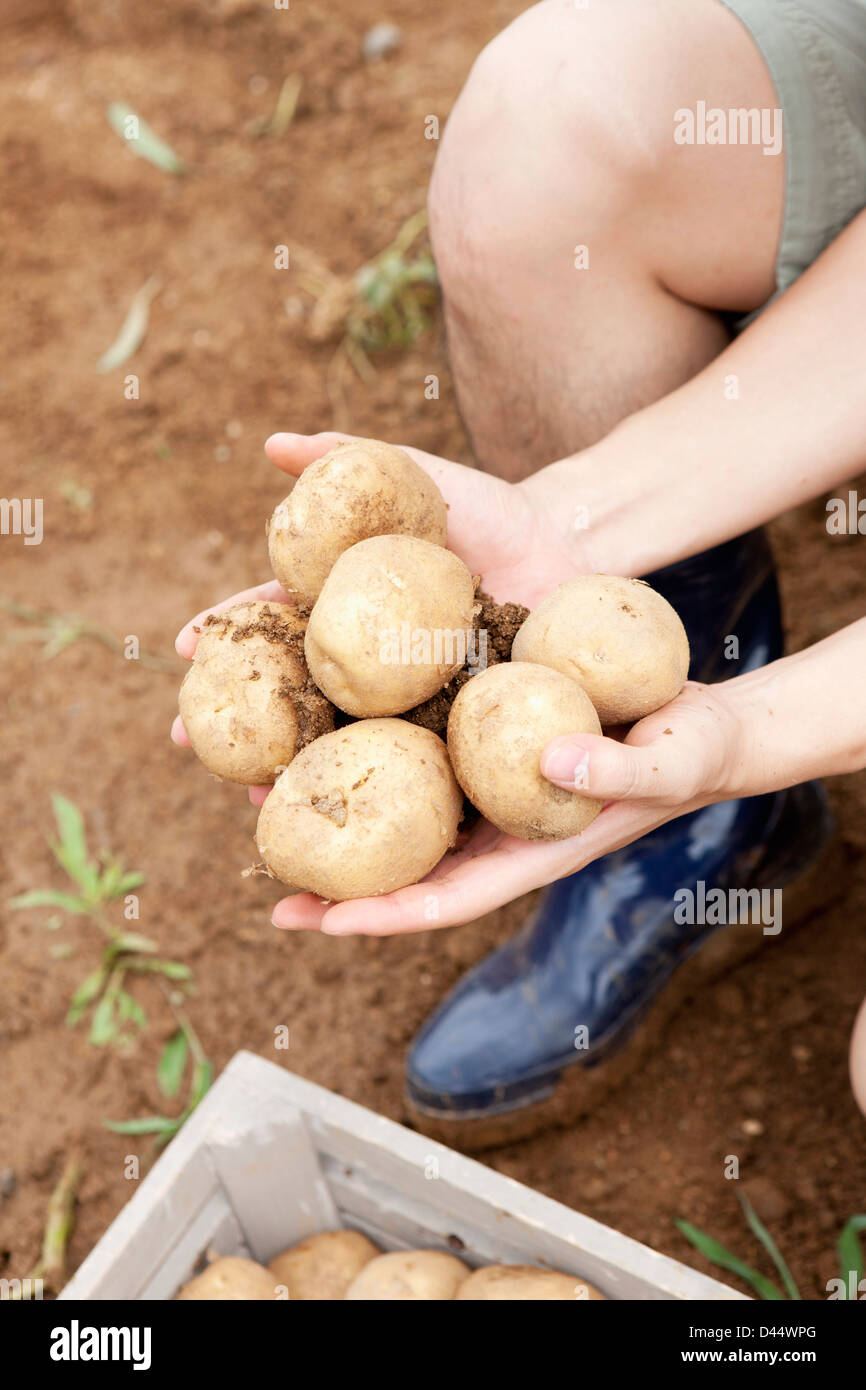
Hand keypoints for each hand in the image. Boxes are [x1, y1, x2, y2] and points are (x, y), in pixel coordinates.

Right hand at [171, 428, 583, 753]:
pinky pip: (413, 758)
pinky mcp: (456, 723)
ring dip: (292, 766)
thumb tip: (274, 444)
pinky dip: (381, 787)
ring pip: (341, 737)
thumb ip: (355, 455)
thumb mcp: (421, 476)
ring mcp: (409, 696)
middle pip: (291, 691)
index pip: (276, 618)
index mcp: (351, 604)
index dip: (229, 630)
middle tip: (190, 738)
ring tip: (252, 792)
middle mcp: (370, 657)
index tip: (180, 646)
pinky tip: (349, 813)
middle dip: (240, 716)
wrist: (570, 547)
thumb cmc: (491, 510)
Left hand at [273, 680, 744, 935]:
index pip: (447, 900)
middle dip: (345, 889)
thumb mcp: (666, 758)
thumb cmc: (694, 751)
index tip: (320, 925)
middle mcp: (503, 832)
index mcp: (534, 853)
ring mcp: (496, 795)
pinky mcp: (495, 752)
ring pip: (410, 822)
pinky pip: (430, 766)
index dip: (383, 916)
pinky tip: (344, 741)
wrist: (704, 725)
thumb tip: (550, 762)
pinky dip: (383, 764)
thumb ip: (617, 770)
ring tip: (282, 814)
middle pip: (412, 873)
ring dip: (351, 826)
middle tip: (272, 889)